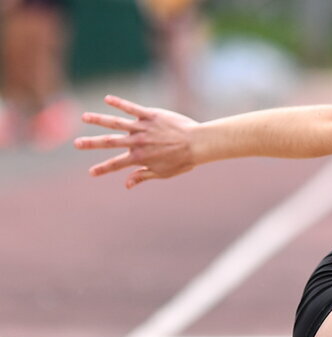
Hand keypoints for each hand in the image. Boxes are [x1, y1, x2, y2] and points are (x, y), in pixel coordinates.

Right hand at [75, 95, 198, 188]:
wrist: (198, 143)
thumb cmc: (182, 160)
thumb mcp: (163, 172)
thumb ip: (143, 176)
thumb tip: (127, 184)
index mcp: (140, 158)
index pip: (116, 164)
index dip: (103, 169)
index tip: (91, 172)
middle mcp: (137, 142)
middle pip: (110, 142)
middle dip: (92, 143)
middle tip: (76, 144)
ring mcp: (142, 128)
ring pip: (116, 123)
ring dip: (98, 120)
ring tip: (84, 117)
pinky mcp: (150, 115)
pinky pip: (131, 108)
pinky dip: (119, 103)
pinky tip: (106, 98)